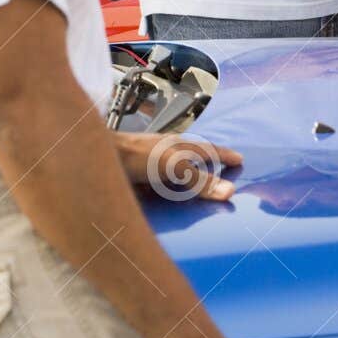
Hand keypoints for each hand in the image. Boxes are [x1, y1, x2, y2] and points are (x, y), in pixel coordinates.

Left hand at [115, 131, 241, 201]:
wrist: (99, 157)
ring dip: (187, 169)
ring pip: (175, 162)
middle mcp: (166, 150)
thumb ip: (199, 182)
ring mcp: (150, 158)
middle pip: (192, 152)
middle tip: (220, 163)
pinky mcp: (136, 169)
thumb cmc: (135, 158)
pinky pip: (159, 174)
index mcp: (180, 146)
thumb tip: (229, 191)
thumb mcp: (174, 170)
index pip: (208, 150)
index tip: (239, 159)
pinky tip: (161, 188)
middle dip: (207, 158)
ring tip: (194, 176)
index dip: (224, 155)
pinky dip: (167, 180)